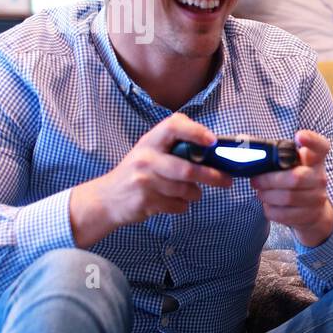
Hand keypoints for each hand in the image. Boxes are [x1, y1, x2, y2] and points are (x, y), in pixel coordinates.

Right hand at [70, 113, 232, 247]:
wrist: (106, 198)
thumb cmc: (137, 173)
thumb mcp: (150, 152)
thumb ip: (175, 148)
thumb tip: (213, 150)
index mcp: (150, 141)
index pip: (173, 126)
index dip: (196, 131)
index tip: (213, 141)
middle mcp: (145, 158)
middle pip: (187, 169)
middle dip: (212, 176)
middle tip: (226, 180)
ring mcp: (144, 181)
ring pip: (185, 190)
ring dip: (195, 193)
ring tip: (192, 192)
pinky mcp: (145, 201)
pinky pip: (177, 205)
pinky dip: (182, 206)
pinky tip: (173, 202)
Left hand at [250, 129, 332, 247]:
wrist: (313, 210)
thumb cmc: (294, 179)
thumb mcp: (288, 164)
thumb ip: (268, 151)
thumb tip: (242, 140)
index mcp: (315, 158)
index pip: (320, 145)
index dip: (311, 140)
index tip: (299, 136)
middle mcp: (320, 177)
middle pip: (296, 177)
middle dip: (269, 180)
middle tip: (255, 180)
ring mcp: (317, 197)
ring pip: (287, 197)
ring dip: (267, 195)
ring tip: (260, 192)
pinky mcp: (309, 214)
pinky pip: (284, 214)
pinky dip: (270, 209)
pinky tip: (269, 204)